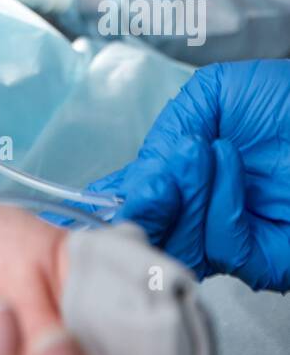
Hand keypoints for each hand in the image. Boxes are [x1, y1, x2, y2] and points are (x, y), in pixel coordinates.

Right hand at [89, 60, 289, 291]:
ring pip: (182, 243)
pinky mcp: (265, 258)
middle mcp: (206, 211)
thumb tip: (137, 176)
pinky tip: (225, 161)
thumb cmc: (286, 100)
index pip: (141, 199)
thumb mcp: (211, 96)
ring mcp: (234, 237)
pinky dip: (218, 204)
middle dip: (143, 204)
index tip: (85, 200)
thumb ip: (168, 131)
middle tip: (151, 180)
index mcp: (189, 176)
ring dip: (179, 200)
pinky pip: (224, 245)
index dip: (115, 200)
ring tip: (192, 155)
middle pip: (154, 230)